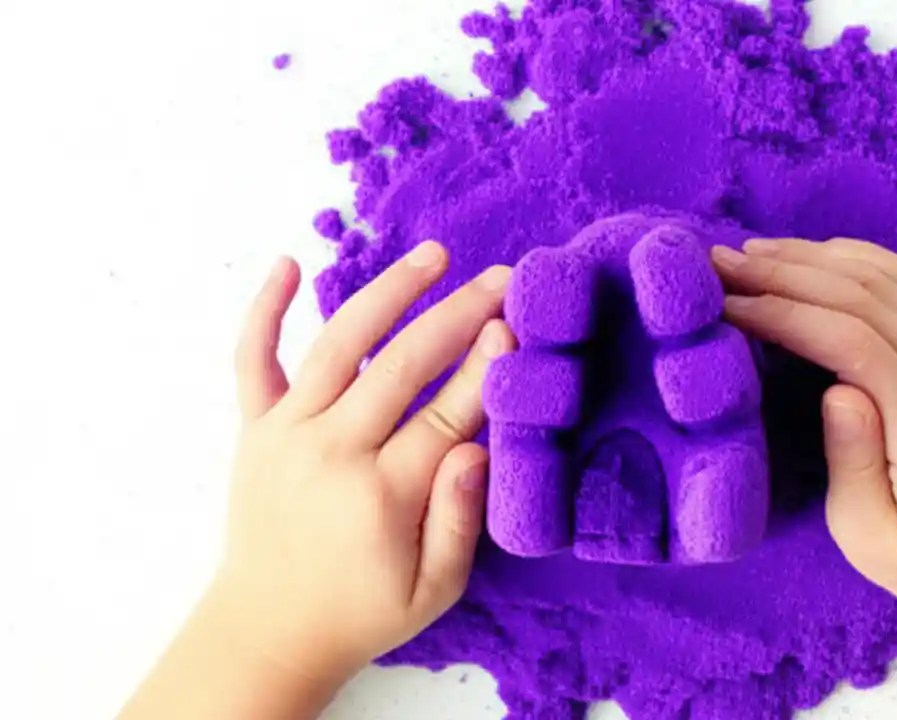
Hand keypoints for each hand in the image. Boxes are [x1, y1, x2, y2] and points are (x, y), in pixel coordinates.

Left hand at [218, 244, 513, 680]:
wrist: (267, 632)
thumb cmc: (362, 613)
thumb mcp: (433, 590)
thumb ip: (459, 520)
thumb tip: (477, 450)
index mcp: (381, 495)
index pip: (447, 414)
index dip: (486, 369)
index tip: (516, 326)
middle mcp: (331, 452)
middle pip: (402, 365)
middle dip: (458, 315)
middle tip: (501, 280)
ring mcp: (286, 434)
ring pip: (339, 344)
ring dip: (388, 293)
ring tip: (433, 255)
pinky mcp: (254, 429)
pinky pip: (252, 359)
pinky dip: (265, 310)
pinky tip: (289, 264)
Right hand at [712, 238, 896, 619]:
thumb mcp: (869, 536)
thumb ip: (854, 461)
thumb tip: (835, 388)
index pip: (853, 340)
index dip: (784, 313)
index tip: (727, 304)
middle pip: (867, 295)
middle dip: (787, 273)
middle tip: (722, 263)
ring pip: (887, 277)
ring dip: (814, 258)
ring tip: (752, 254)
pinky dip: (854, 261)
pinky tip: (809, 258)